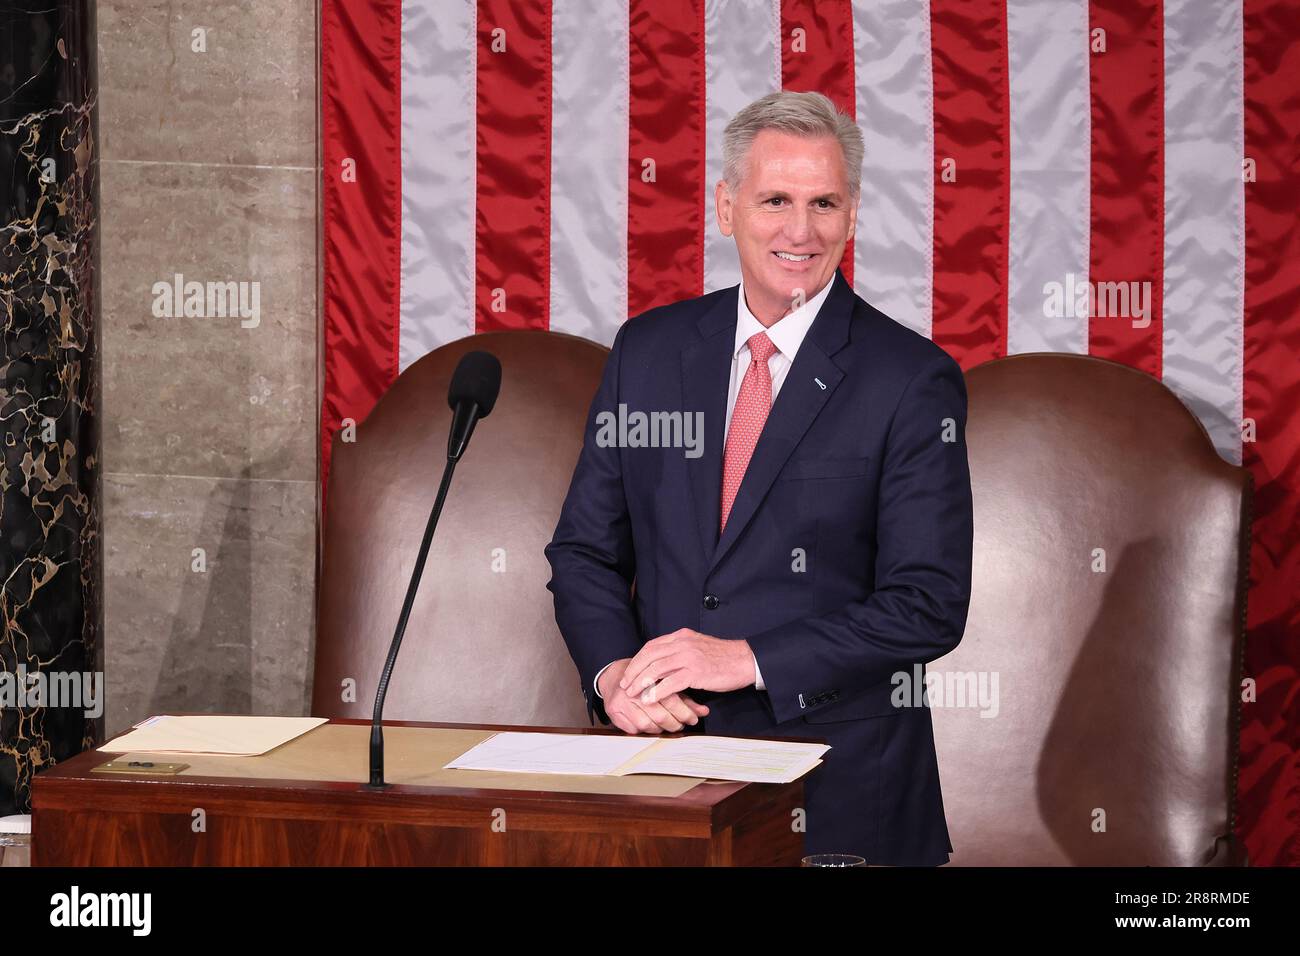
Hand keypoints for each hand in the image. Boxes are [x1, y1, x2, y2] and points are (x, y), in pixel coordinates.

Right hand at [598, 658, 708, 734]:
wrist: (615, 676)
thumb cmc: (646, 681)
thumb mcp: (666, 684)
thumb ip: (685, 698)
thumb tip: (704, 712)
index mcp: (650, 678)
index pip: (670, 699)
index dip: (684, 712)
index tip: (693, 719)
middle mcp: (635, 689)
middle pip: (659, 715)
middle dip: (674, 724)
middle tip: (682, 725)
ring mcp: (622, 701)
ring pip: (646, 724)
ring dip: (660, 729)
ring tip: (668, 725)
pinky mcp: (613, 711)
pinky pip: (633, 729)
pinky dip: (644, 731)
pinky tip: (652, 726)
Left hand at [619, 629, 754, 704]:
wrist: (745, 660)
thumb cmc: (723, 657)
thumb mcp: (698, 647)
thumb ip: (680, 651)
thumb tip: (663, 662)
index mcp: (681, 636)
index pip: (651, 646)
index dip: (638, 659)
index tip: (629, 671)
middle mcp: (682, 643)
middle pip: (649, 656)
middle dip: (633, 671)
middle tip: (625, 685)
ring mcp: (689, 657)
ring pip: (656, 669)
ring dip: (641, 682)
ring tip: (633, 693)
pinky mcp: (696, 672)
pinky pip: (670, 682)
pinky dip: (656, 691)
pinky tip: (650, 699)